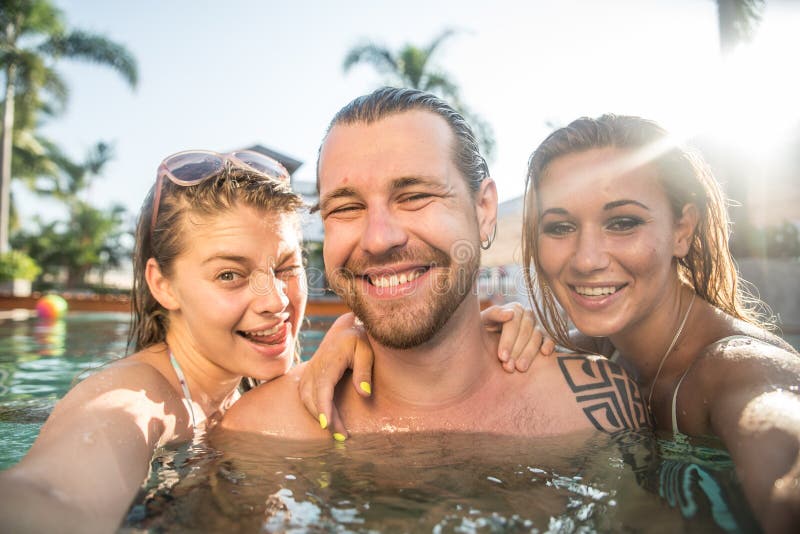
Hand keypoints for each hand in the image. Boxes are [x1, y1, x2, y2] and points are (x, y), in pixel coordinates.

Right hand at [298, 313, 372, 439]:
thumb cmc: (358, 340)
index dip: (323, 407)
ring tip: (336, 431)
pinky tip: (325, 419)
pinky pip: (305, 395)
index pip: (323, 387)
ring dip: (318, 416)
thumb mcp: (366, 351)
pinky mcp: (308, 375)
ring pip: (306, 398)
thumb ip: (364, 371)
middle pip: (313, 397)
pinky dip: (312, 409)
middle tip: (341, 436)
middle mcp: (315, 366)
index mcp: (330, 359)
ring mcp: (309, 370)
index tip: (327, 424)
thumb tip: (364, 394)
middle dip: (324, 418)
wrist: (345, 329)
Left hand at [481, 303, 553, 372]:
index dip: (508, 340)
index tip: (502, 357)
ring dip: (529, 353)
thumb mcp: (483, 320)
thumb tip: (510, 313)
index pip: (513, 323)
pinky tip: (544, 353)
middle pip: (525, 332)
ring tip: (521, 368)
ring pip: (537, 338)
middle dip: (517, 351)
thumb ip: (493, 314)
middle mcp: (528, 315)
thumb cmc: (485, 329)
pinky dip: (549, 345)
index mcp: (514, 309)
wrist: (489, 342)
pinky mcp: (546, 337)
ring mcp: (538, 326)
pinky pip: (550, 340)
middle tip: (509, 367)